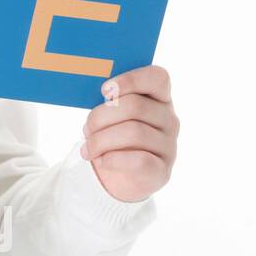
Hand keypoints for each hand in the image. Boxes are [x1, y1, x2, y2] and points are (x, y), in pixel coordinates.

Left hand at [80, 64, 178, 201]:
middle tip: (87, 129)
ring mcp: (168, 145)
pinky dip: (112, 159)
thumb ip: (109, 101)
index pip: (157, 78)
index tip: (105, 90)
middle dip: (101, 117)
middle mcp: (169, 120)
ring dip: (101, 140)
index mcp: (158, 99)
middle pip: (135, 106)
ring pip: (132, 132)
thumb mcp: (110, 116)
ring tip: (88, 149)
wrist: (117, 178)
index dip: (131, 80)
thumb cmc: (112, 137)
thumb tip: (101, 93)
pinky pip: (138, 160)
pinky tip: (101, 161)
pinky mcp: (162, 170)